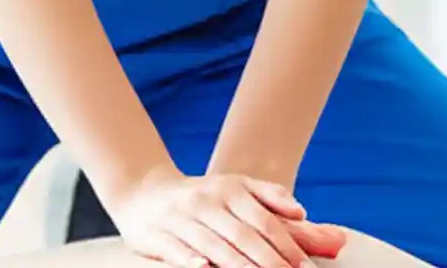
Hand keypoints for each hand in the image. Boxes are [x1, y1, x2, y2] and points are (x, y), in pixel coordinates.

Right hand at [108, 166, 341, 267]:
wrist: (142, 191)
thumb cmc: (200, 196)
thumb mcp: (234, 187)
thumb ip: (269, 196)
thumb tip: (301, 212)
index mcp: (229, 189)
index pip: (263, 221)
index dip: (286, 244)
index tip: (304, 265)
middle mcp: (205, 202)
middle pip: (242, 236)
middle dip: (269, 261)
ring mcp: (180, 219)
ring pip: (214, 247)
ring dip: (238, 267)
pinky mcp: (156, 236)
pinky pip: (177, 252)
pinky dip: (191, 262)